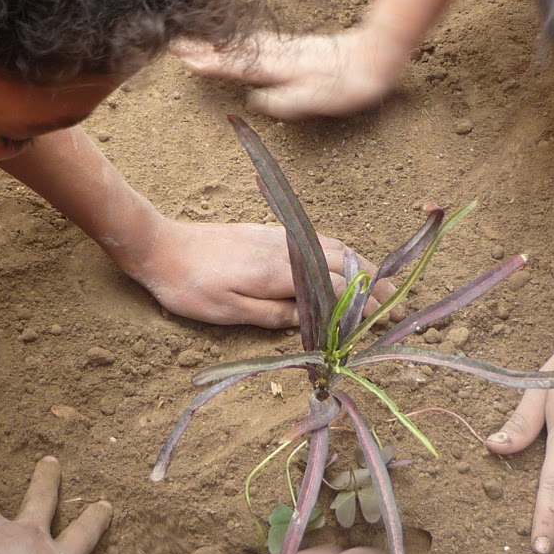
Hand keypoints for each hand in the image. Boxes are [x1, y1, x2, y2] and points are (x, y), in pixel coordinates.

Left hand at [123, 217, 390, 328]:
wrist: (160, 245)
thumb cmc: (190, 286)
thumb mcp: (229, 312)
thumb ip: (274, 316)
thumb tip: (312, 321)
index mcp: (279, 270)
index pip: (336, 285)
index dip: (363, 303)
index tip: (385, 317)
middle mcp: (286, 247)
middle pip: (344, 262)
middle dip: (373, 284)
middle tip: (394, 306)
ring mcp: (278, 236)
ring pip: (334, 247)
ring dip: (361, 266)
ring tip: (380, 287)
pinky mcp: (268, 232)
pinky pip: (317, 241)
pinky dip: (341, 254)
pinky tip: (345, 264)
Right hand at [173, 28, 406, 120]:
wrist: (375, 55)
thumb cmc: (348, 83)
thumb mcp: (317, 100)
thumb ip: (284, 101)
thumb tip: (255, 100)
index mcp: (278, 68)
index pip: (236, 65)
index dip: (209, 62)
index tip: (184, 57)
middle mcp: (278, 55)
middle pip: (234, 51)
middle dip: (205, 49)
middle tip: (177, 45)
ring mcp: (286, 48)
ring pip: (245, 45)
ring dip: (220, 45)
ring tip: (198, 44)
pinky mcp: (296, 47)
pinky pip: (258, 43)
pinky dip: (240, 43)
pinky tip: (239, 44)